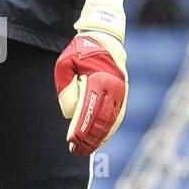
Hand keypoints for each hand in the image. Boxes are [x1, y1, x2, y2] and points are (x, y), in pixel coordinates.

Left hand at [54, 0, 127, 154]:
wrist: (105, 37)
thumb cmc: (80, 50)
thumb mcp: (65, 65)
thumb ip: (66, 90)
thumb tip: (71, 114)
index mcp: (97, 80)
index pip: (87, 111)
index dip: (80, 129)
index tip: (71, 142)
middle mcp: (112, 87)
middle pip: (100, 120)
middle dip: (88, 138)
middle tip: (77, 151)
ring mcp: (120, 91)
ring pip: (111, 120)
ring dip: (99, 137)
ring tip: (87, 150)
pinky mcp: (123, 93)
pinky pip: (118, 115)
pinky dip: (110, 129)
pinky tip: (102, 139)